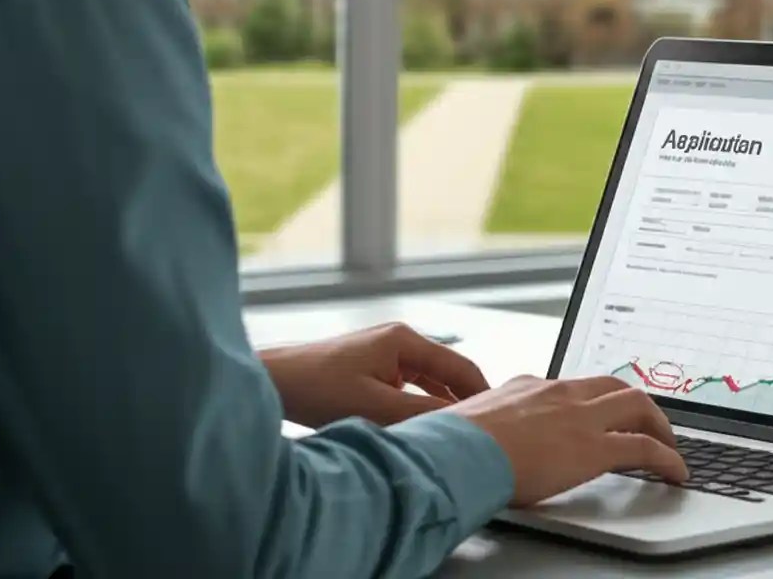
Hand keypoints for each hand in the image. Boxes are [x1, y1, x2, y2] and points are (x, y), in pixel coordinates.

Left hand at [260, 323, 488, 427]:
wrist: (274, 380)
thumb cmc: (316, 387)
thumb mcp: (374, 406)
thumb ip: (420, 413)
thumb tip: (459, 424)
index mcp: (405, 340)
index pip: (460, 367)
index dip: (482, 394)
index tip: (498, 419)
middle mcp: (400, 340)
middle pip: (447, 373)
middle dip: (464, 401)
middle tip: (483, 431)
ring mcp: (386, 353)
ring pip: (429, 382)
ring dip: (441, 405)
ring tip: (457, 432)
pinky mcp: (373, 367)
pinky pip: (410, 386)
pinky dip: (421, 404)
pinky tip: (424, 426)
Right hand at [446, 375, 688, 505]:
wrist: (455, 452)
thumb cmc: (450, 445)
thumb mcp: (469, 426)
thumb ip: (485, 429)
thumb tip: (474, 444)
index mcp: (528, 387)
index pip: (572, 386)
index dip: (593, 399)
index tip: (599, 412)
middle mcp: (558, 393)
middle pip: (613, 385)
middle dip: (636, 404)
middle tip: (648, 423)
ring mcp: (579, 416)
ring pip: (637, 405)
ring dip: (658, 425)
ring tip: (669, 445)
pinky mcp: (594, 446)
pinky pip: (644, 447)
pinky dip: (667, 458)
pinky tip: (675, 472)